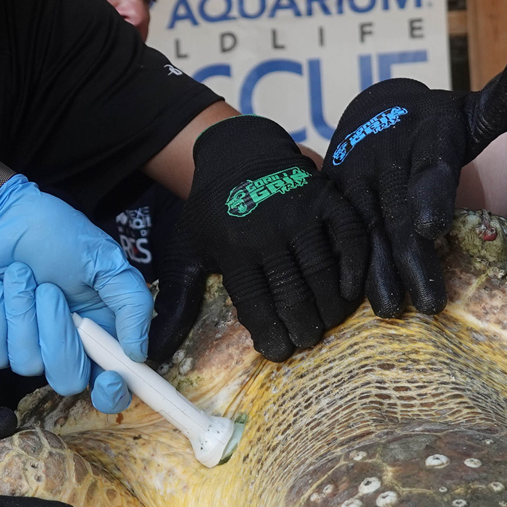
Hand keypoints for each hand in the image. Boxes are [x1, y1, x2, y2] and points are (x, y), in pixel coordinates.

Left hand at [0, 176, 150, 412]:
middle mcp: (62, 348)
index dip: (111, 394)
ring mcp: (23, 348)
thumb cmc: (54, 234)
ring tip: (20, 275)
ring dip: (23, 312)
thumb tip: (138, 351)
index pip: (110, 386)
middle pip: (68, 380)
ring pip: (28, 363)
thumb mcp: (105, 260)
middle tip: (51, 292)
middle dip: (59, 336)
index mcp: (96, 335)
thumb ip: (131, 303)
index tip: (110, 379)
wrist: (0, 217)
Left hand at [153, 114, 365, 362]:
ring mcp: (302, 213)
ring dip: (330, 308)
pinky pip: (352, 240)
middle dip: (304, 328)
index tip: (278, 352)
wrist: (239, 154)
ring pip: (325, 274)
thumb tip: (151, 351)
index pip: (257, 305)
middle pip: (295, 295)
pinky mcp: (328, 199)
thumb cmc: (211, 212)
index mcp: (232, 247)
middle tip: (306, 341)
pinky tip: (347, 291)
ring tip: (327, 323)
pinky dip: (354, 270)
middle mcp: (269, 230)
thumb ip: (174, 302)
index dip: (271, 336)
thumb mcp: (184, 252)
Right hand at [323, 49, 506, 316]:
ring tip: (392, 309)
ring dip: (377, 274)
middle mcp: (384, 157)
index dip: (431, 197)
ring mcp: (351, 179)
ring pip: (366, 232)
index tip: (433, 228)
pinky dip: (348, 270)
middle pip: (399, 215)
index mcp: (426, 137)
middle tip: (430, 302)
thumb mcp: (470, 112)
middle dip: (412, 260)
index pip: (432, 169)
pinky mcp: (330, 200)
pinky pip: (338, 238)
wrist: (374, 114)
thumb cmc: (436, 126)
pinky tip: (356, 302)